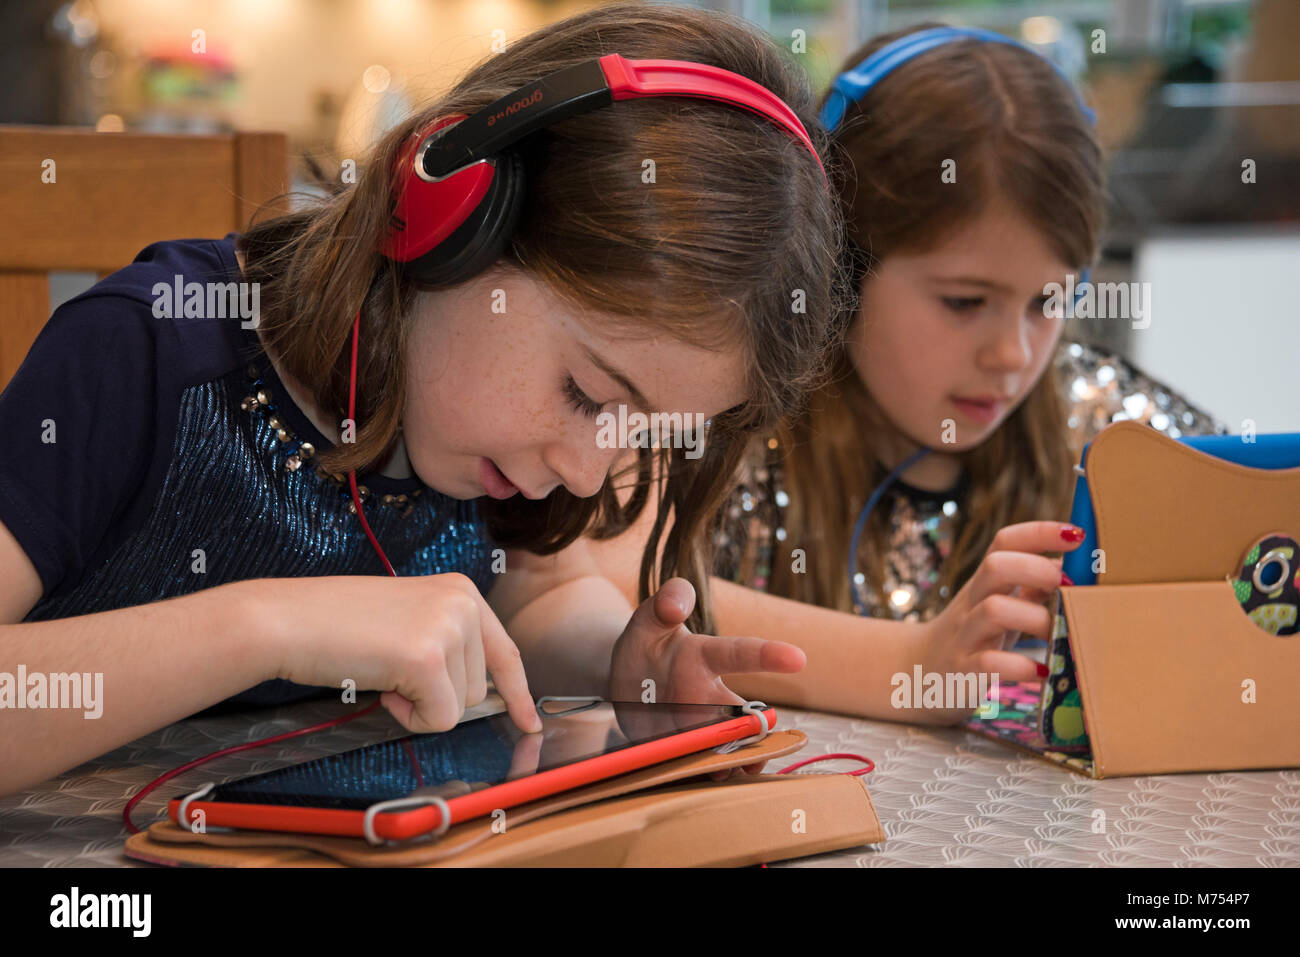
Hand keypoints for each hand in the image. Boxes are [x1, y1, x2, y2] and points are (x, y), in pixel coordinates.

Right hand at [266, 572, 542, 734]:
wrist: (286, 620)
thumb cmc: (336, 625)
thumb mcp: (408, 621)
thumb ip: (446, 643)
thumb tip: (481, 692)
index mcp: (461, 591)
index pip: (504, 652)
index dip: (517, 694)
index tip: (530, 723)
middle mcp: (463, 603)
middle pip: (478, 690)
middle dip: (435, 697)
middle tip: (390, 669)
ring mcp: (448, 628)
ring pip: (460, 708)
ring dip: (419, 705)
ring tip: (382, 670)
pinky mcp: (428, 659)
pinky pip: (439, 719)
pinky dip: (409, 717)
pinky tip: (381, 686)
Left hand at [609, 577, 805, 775]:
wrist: (626, 680)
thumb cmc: (645, 644)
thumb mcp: (647, 620)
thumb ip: (664, 603)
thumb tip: (677, 599)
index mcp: (705, 658)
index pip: (740, 653)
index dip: (768, 655)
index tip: (798, 658)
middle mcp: (711, 696)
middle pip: (743, 718)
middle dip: (754, 737)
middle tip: (755, 754)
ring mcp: (700, 727)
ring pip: (727, 749)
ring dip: (727, 763)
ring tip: (722, 773)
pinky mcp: (685, 750)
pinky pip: (700, 768)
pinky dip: (700, 778)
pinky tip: (694, 784)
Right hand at [914, 521, 1084, 723]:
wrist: (917, 672)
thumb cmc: (975, 636)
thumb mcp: (1001, 606)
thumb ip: (1031, 588)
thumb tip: (1066, 569)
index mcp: (984, 582)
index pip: (1005, 541)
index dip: (1040, 532)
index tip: (1078, 536)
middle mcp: (972, 602)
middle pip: (995, 566)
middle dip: (1036, 569)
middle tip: (1065, 586)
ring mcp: (965, 635)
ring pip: (993, 610)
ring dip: (1034, 618)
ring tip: (1055, 633)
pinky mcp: (963, 670)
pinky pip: (989, 663)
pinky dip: (1020, 667)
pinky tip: (1040, 671)